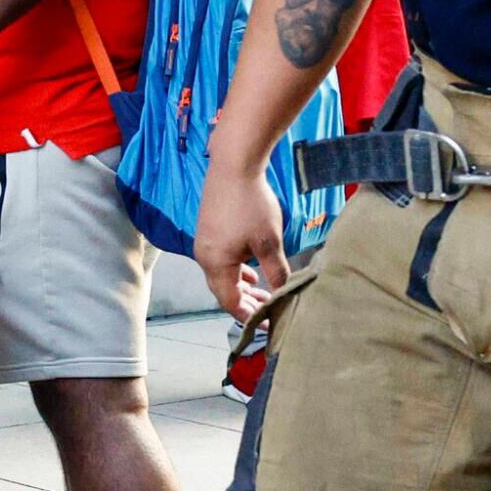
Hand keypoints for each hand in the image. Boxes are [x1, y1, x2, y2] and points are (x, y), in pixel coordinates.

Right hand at [191, 166, 290, 324]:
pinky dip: (235, 270)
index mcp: (216, 264)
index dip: (249, 316)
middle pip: (223, 291)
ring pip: (221, 275)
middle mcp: (203, 257)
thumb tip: (287, 294)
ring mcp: (203, 243)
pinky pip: (219, 260)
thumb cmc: (251, 205)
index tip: (268, 323)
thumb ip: (277, 273)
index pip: (230, 302)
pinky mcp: (207, 230)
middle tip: (268, 309)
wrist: (234, 167)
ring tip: (262, 291)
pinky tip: (250, 268)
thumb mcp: (270, 243)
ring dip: (241, 286)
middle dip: (245, 303)